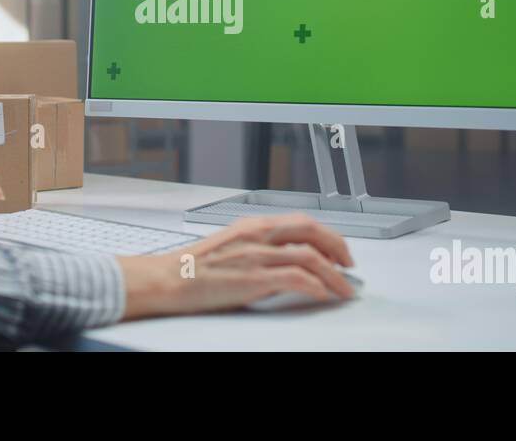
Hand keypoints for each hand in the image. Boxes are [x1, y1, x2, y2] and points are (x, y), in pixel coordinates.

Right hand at [115, 214, 355, 319]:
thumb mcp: (231, 246)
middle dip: (338, 248)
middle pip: (313, 232)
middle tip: (349, 266)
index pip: (302, 221)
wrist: (167, 279)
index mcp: (253, 225)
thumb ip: (259, 247)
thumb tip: (286, 259)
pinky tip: (321, 294)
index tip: (338, 250)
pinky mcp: (254, 278)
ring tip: (342, 288)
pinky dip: (316, 287)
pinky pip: (297, 278)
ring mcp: (257, 255)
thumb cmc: (194, 267)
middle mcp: (258, 234)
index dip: (328, 235)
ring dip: (334, 275)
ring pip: (311, 257)